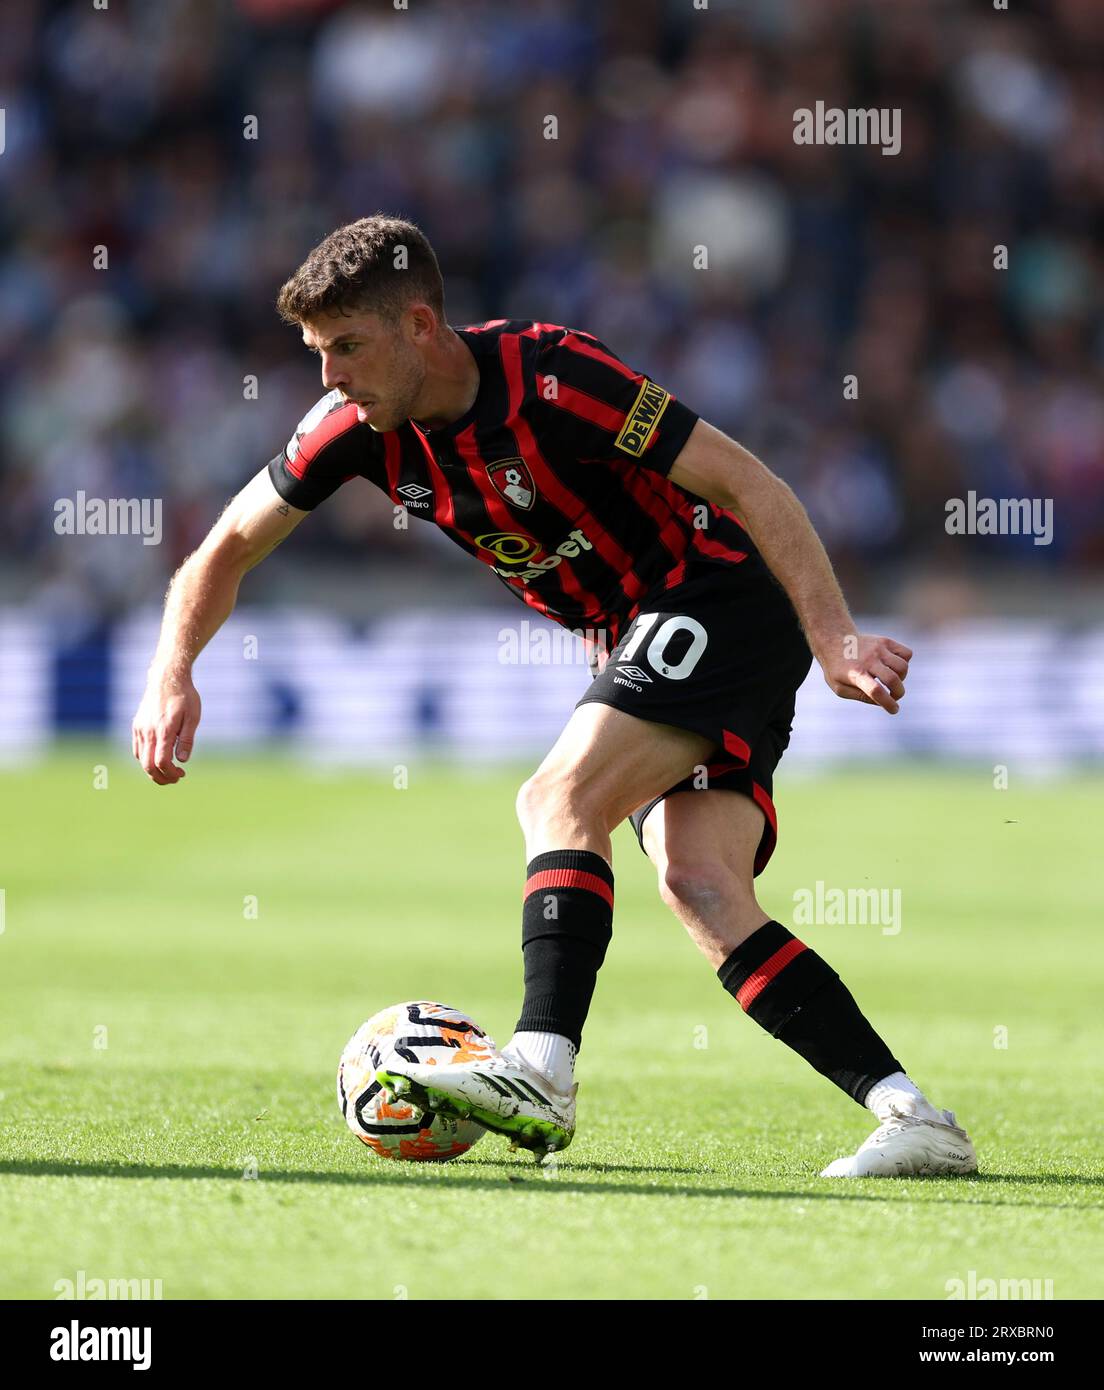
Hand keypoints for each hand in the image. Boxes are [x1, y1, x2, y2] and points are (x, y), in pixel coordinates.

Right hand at [132, 668, 201, 783]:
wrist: (166, 678)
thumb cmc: (184, 697)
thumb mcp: (193, 717)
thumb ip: (187, 739)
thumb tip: (182, 760)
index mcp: (163, 730)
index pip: (161, 762)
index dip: (171, 773)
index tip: (182, 774)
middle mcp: (148, 731)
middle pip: (147, 765)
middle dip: (161, 778)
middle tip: (175, 779)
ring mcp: (140, 728)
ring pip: (140, 759)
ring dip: (153, 770)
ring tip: (168, 771)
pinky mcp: (136, 725)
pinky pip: (137, 749)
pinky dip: (145, 759)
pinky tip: (158, 758)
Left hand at [818, 633, 911, 714]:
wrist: (834, 640)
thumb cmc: (837, 669)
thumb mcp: (840, 688)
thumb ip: (860, 696)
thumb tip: (882, 702)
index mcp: (855, 674)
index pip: (875, 690)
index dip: (888, 703)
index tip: (894, 710)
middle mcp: (868, 660)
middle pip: (893, 679)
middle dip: (898, 693)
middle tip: (893, 696)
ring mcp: (878, 648)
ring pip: (903, 667)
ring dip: (902, 678)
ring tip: (891, 680)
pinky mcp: (885, 641)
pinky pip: (907, 654)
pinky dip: (905, 663)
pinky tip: (893, 666)